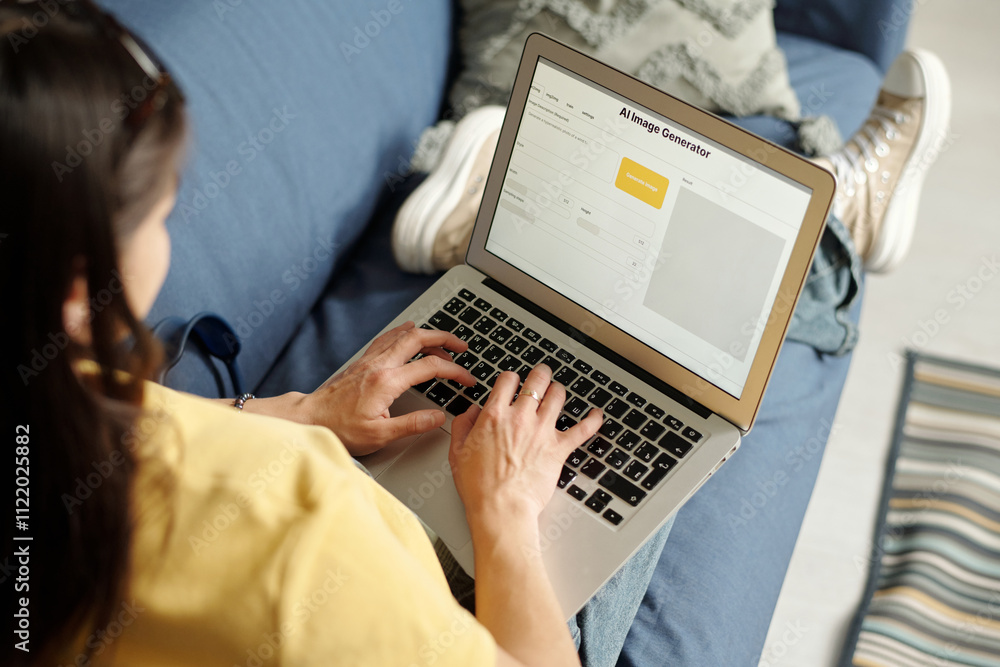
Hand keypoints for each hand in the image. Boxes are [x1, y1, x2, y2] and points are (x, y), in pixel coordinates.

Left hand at [304, 322, 474, 455]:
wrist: (309, 419)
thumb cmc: (339, 429)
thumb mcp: (379, 435)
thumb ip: (412, 424)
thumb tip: (438, 417)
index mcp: (387, 382)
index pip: (430, 368)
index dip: (454, 372)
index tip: (466, 379)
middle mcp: (378, 365)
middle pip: (418, 339)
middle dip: (444, 339)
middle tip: (462, 346)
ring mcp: (369, 360)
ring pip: (403, 335)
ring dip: (426, 334)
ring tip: (443, 341)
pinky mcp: (361, 362)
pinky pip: (387, 338)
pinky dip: (404, 333)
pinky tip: (409, 332)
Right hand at [449, 365, 602, 531]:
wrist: (501, 508)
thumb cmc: (479, 486)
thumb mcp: (457, 452)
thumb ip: (462, 426)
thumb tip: (470, 412)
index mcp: (495, 416)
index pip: (508, 380)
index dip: (511, 378)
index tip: (512, 383)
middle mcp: (521, 418)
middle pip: (537, 382)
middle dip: (540, 374)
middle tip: (542, 374)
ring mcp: (542, 431)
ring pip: (558, 396)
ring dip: (558, 391)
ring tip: (558, 391)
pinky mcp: (559, 449)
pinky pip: (582, 429)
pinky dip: (592, 420)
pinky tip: (597, 414)